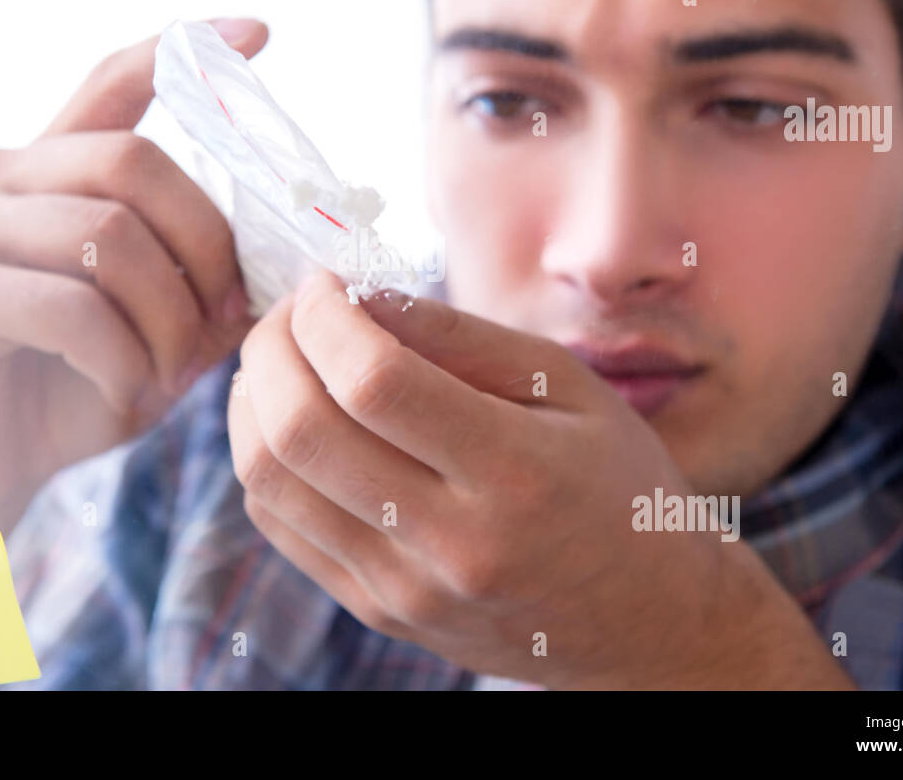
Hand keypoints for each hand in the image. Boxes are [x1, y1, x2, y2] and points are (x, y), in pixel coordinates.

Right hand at [0, 18, 267, 554]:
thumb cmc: (67, 395)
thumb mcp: (155, 335)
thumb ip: (202, 289)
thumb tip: (277, 267)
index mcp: (45, 173)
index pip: (112, 81)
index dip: (184, 49)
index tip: (258, 32)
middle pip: (134, 163)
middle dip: (206, 247)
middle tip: (225, 317)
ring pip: (110, 236)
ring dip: (167, 319)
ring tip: (168, 373)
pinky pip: (72, 307)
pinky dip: (121, 360)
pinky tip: (121, 392)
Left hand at [228, 269, 851, 688]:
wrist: (650, 622)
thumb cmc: (619, 487)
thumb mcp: (571, 388)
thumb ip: (462, 337)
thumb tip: (359, 296)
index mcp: (514, 474)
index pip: (373, 381)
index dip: (325, 315)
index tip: (324, 281)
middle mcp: (450, 544)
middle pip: (301, 431)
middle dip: (271, 346)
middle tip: (290, 311)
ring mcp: (404, 589)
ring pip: (270, 482)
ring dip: (252, 399)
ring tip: (282, 357)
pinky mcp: (378, 612)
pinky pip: (281, 527)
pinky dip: (264, 457)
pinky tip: (290, 416)